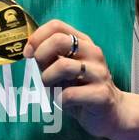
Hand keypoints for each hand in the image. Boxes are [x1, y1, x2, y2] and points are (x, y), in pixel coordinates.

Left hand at [24, 19, 126, 137]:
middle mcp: (93, 53)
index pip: (56, 26)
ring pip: (63, 66)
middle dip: (41, 56)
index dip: (37, 37)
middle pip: (59, 40)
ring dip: (48, 80)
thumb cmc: (80, 88)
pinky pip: (69, 94)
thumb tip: (29, 49)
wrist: (110, 114)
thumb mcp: (62, 69)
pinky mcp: (102, 94)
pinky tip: (64, 103)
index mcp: (83, 43)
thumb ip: (49, 57)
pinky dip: (59, 100)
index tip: (28, 54)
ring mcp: (99, 73)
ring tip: (51, 90)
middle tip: (41, 72)